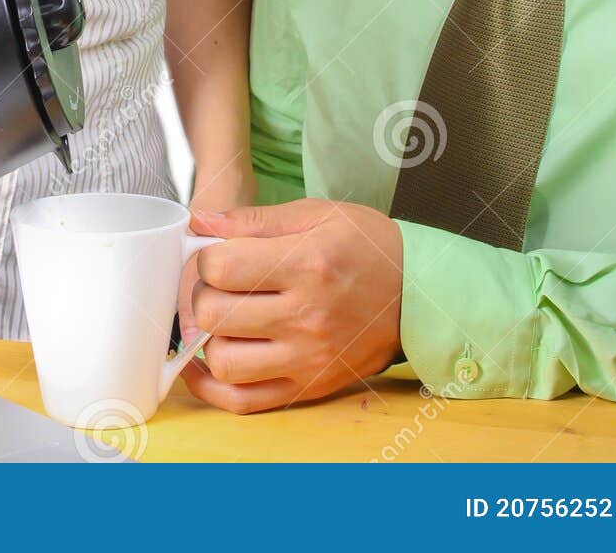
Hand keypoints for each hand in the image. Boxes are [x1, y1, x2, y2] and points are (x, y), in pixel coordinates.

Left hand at [179, 198, 402, 413]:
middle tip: (218, 285)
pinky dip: (211, 387)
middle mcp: (306, 316)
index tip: (218, 254)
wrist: (416, 292)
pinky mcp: (309, 387)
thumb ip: (254, 220)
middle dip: (202, 294)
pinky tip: (203, 365)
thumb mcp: (317, 214)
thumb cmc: (365, 246)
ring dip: (210, 338)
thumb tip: (198, 220)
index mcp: (307, 264)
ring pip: (224, 361)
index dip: (207, 257)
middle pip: (214, 314)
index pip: (221, 267)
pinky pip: (243, 401)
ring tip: (224, 319)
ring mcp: (307, 358)